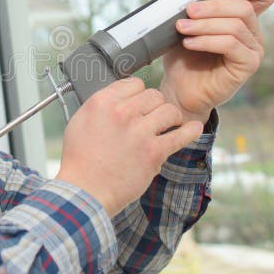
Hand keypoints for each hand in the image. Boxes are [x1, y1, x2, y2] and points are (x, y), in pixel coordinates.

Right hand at [56, 78, 202, 216]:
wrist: (85, 190)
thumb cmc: (80, 159)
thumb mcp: (81, 121)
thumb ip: (102, 106)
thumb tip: (121, 100)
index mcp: (102, 102)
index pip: (134, 83)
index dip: (138, 95)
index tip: (140, 104)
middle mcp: (122, 112)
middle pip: (154, 95)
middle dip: (155, 106)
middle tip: (152, 118)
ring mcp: (140, 131)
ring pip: (169, 110)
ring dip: (170, 118)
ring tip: (168, 126)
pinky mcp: (154, 151)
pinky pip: (181, 135)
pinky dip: (190, 131)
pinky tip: (194, 129)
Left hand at [160, 0, 273, 123]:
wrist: (179, 90)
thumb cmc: (183, 58)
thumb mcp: (184, 23)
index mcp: (241, 19)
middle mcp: (252, 33)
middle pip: (244, 8)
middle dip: (214, 6)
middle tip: (188, 10)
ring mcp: (252, 50)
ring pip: (235, 26)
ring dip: (205, 25)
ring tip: (181, 28)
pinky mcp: (247, 66)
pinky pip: (230, 45)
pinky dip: (207, 40)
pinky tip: (189, 43)